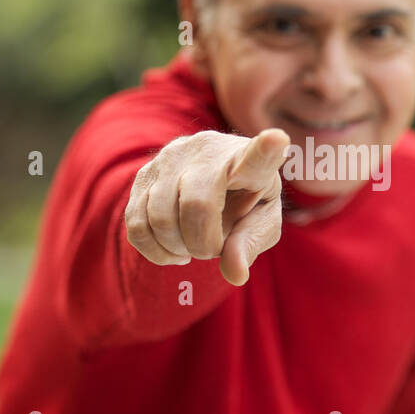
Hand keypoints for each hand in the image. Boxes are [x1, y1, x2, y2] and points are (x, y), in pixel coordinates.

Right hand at [124, 127, 289, 283]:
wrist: (210, 183)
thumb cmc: (245, 203)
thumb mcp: (261, 223)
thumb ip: (251, 244)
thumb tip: (234, 274)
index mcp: (248, 160)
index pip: (258, 155)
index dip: (267, 149)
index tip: (277, 139)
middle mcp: (207, 150)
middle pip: (196, 205)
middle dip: (203, 244)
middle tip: (212, 250)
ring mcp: (170, 158)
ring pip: (161, 218)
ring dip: (178, 248)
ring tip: (193, 247)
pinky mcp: (144, 174)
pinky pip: (137, 225)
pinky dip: (155, 251)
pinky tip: (173, 251)